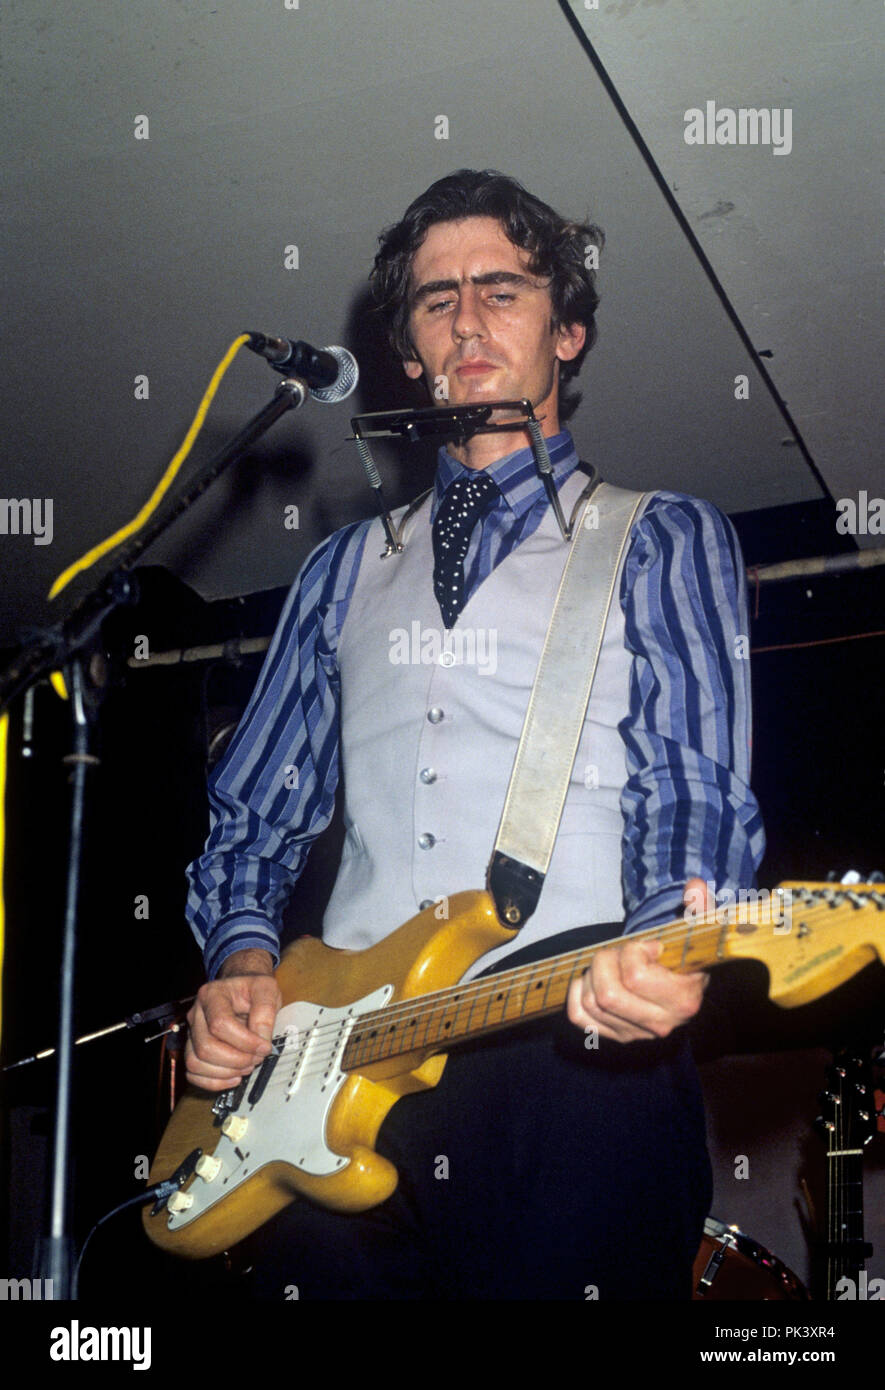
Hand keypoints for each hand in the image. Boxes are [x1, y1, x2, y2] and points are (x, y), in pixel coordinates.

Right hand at [185, 949, 281, 1091]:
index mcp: (212, 995)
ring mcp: (192, 1033)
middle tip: (257, 1058)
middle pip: (206, 1047)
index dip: (244, 1041)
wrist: (242, 990)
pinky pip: (193, 1074)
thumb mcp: (266, 989)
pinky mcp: (193, 1049)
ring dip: (226, 1073)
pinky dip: (215, 1082)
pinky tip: (234, 1077)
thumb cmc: (252, 989)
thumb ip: (265, 1012)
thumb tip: (261, 1042)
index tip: (264, 1046)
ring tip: (247, 1066)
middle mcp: (196, 1014)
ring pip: (196, 1063)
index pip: (220, 1024)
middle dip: (236, 1060)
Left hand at [566, 878, 711, 1042]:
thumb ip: (699, 908)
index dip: (632, 952)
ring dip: (592, 975)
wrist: (681, 985)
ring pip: (592, 1002)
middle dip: (605, 962)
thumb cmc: (685, 955)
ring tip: (610, 964)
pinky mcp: (616, 1035)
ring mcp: (636, 1034)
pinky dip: (577, 993)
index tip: (646, 946)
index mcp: (683, 1000)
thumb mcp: (696, 930)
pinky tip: (592, 979)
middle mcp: (660, 1024)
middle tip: (618, 952)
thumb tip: (695, 887)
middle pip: (607, 994)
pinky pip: (579, 1016)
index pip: (635, 977)